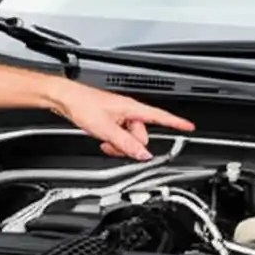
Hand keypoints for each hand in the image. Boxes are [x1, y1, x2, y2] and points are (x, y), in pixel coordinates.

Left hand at [47, 80, 194, 159]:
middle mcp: (128, 112)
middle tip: (115, 144)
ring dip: (120, 145)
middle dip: (131, 145)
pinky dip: (113, 142)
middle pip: (142, 136)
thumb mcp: (105, 128)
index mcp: (132, 109)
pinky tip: (103, 139)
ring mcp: (119, 117)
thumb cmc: (82, 104)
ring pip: (130, 139)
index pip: (160, 116)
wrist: (65, 99)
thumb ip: (126, 143)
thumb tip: (143, 155)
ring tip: (105, 141)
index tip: (189, 127)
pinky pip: (119, 137)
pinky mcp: (111, 121)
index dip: (176, 122)